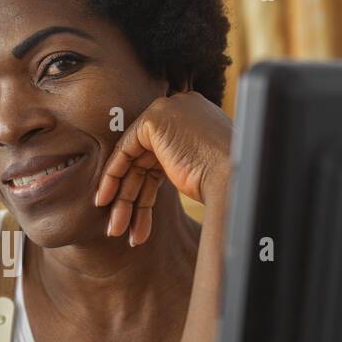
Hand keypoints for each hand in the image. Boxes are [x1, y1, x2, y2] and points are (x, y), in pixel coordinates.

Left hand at [94, 91, 233, 244]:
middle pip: (145, 163)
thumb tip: (155, 190)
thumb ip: (180, 169)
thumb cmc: (227, 186)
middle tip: (120, 230)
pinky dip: (112, 177)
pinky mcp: (155, 119)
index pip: (159, 158)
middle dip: (131, 199)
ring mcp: (168, 113)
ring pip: (133, 162)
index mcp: (196, 122)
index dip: (143, 190)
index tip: (134, 221)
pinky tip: (105, 201)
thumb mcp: (201, 173)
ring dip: (123, 198)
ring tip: (115, 230)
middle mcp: (181, 111)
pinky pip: (125, 151)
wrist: (236, 180)